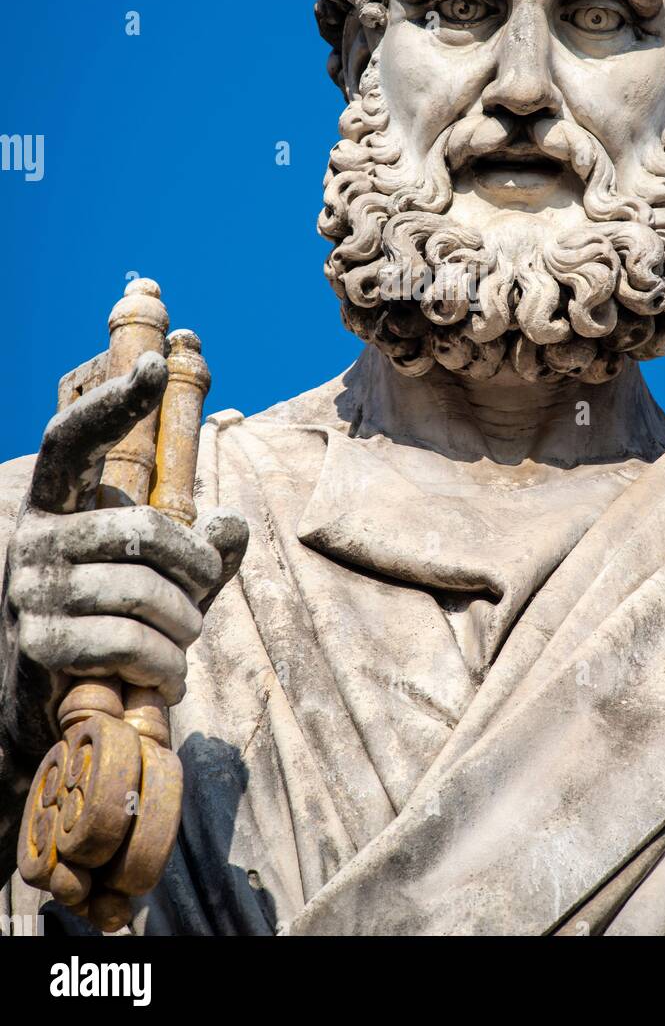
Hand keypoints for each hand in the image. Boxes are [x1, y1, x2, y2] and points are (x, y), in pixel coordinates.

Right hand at [0, 352, 247, 762]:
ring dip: (185, 624)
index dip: (111, 402)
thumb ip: (199, 549)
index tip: (153, 364)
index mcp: (58, 502)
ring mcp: (29, 589)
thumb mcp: (161, 576)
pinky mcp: (38, 642)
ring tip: (186, 639)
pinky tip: (169, 677)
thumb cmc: (112, 620)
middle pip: (142, 530)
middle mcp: (34, 536)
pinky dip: (165, 664)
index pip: (72, 438)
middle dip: (195, 568)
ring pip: (143, 590)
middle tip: (205, 593)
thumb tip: (232, 522)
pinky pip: (127, 642)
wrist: (46, 703)